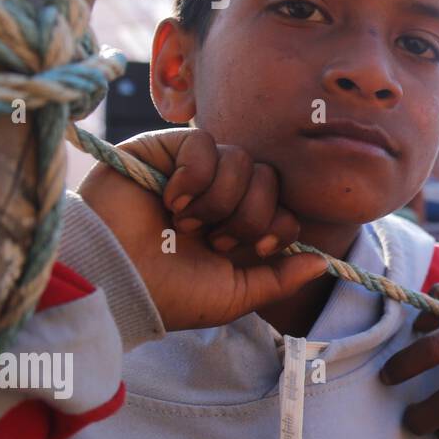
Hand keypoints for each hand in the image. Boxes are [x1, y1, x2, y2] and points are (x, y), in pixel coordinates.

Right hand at [77, 128, 326, 330]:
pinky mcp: (165, 149)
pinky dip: (194, 176)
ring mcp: (193, 171)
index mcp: (237, 227)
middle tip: (215, 240)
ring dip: (219, 200)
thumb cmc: (169, 293)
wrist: (115, 279)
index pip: (284, 206)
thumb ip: (279, 279)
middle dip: (250, 215)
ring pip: (242, 160)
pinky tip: (171, 199)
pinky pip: (204, 143)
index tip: (257, 247)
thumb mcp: (234, 295)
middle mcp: (219, 196)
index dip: (280, 223)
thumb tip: (323, 263)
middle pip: (270, 179)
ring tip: (186, 224)